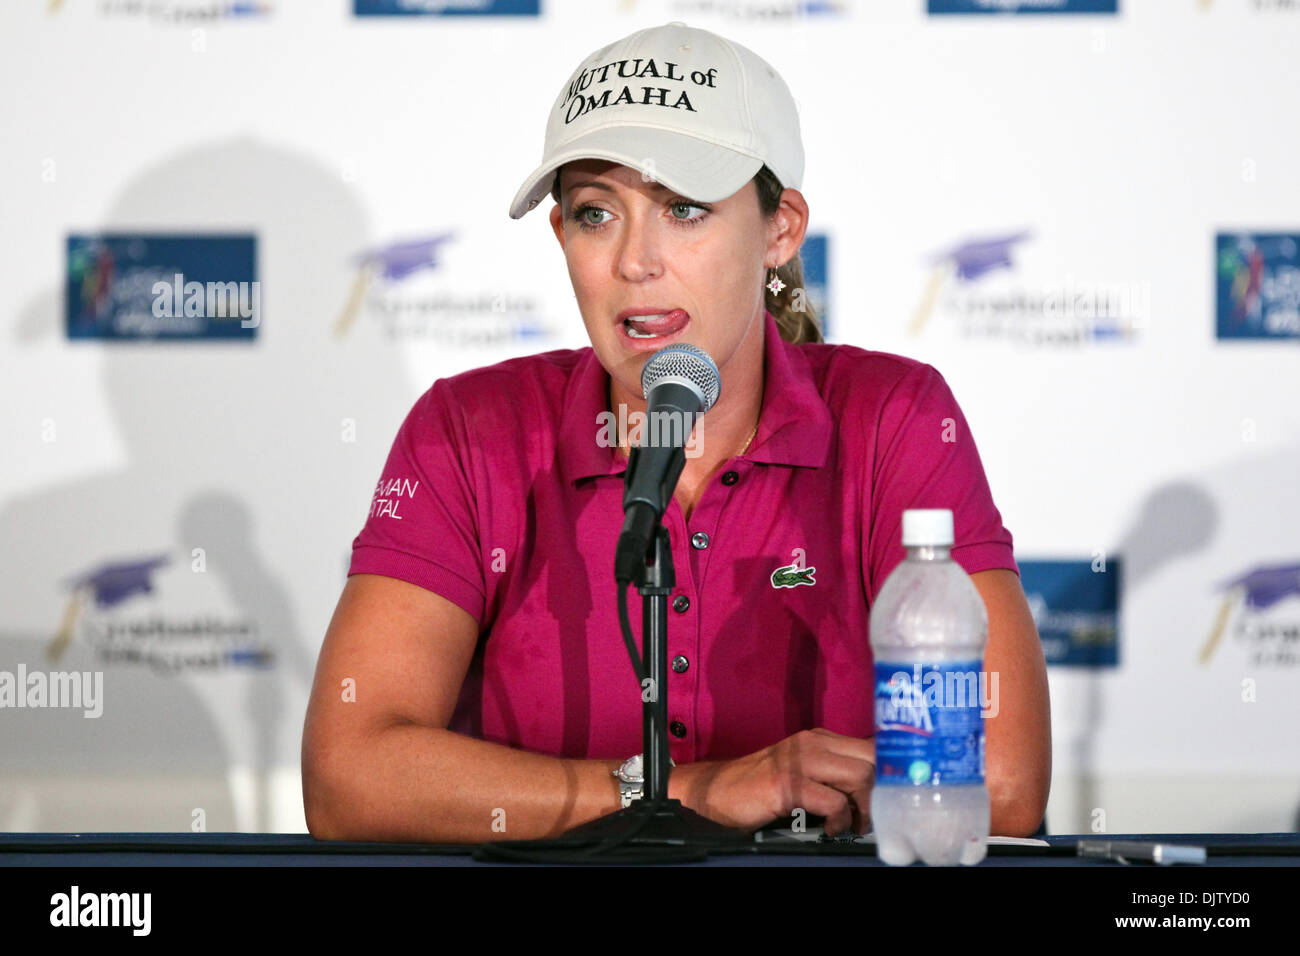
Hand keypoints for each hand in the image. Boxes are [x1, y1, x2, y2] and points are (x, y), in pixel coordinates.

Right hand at [668, 728, 874, 835]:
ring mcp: (799, 761)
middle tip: (873, 818)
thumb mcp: (803, 770)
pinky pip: (832, 801)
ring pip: (858, 777)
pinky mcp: (787, 784)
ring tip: (854, 826)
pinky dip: (839, 821)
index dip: (891, 768)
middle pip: (870, 760)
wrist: (716, 791)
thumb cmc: (762, 786)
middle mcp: (813, 743)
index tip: (897, 793)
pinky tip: (831, 830)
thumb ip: (834, 772)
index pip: (871, 744)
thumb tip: (874, 789)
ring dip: (863, 809)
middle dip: (880, 793)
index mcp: (820, 738)